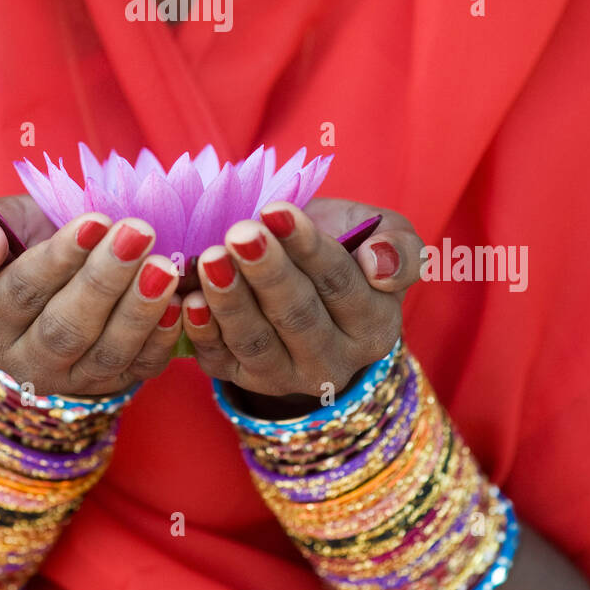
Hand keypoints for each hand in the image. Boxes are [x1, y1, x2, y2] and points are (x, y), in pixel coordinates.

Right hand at [0, 195, 180, 396]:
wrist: (49, 281)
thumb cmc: (19, 244)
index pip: (21, 291)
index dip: (59, 258)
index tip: (96, 220)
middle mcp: (22, 361)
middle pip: (64, 328)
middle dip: (104, 280)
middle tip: (139, 233)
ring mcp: (70, 380)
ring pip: (105, 353)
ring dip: (138, 310)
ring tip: (165, 266)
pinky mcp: (112, 383)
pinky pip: (140, 369)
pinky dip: (162, 339)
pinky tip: (179, 304)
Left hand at [180, 197, 423, 412]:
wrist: (304, 275)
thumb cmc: (345, 246)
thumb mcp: (386, 237)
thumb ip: (400, 249)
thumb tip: (379, 262)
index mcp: (373, 326)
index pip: (341, 286)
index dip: (309, 247)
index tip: (277, 210)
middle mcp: (333, 362)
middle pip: (298, 317)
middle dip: (266, 272)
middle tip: (240, 233)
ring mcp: (284, 375)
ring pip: (256, 342)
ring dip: (231, 299)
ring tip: (211, 258)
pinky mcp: (241, 378)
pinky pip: (219, 360)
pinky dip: (202, 331)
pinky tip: (189, 299)